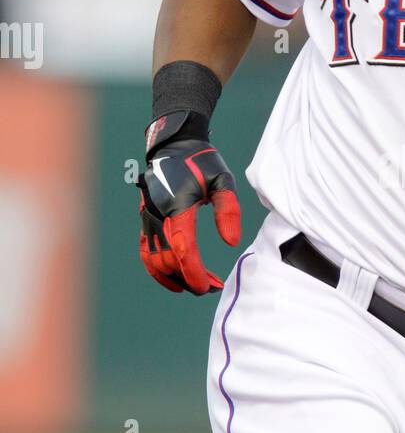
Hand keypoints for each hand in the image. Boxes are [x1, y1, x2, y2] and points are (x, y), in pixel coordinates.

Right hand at [137, 110, 240, 293]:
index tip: (208, 287)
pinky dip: (157, 271)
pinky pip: (146, 252)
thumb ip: (229, 209)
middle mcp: (159, 215)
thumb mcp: (223, 179)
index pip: (184, 249)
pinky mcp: (145, 220)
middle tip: (213, 286)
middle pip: (170, 260)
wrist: (174, 145)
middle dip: (190, 278)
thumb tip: (231, 242)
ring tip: (198, 286)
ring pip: (155, 261)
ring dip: (175, 278)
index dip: (194, 272)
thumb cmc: (202, 162)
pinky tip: (175, 281)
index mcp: (178, 206)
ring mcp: (149, 219)